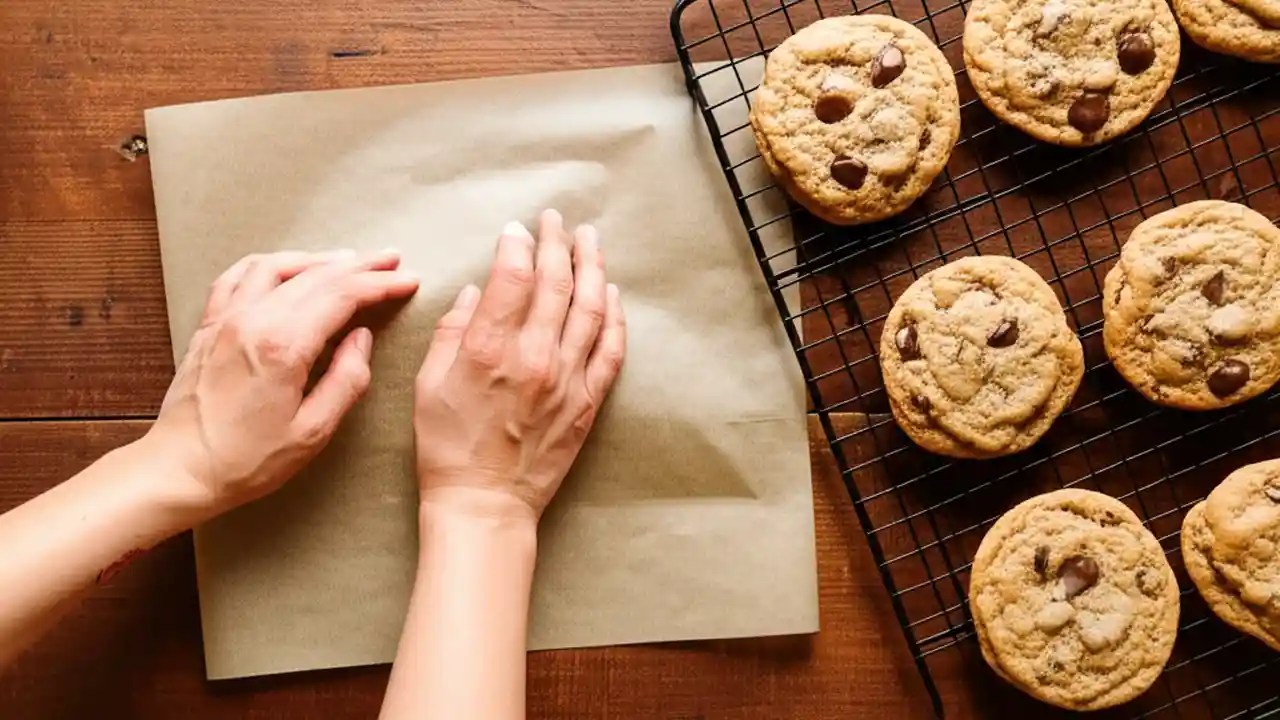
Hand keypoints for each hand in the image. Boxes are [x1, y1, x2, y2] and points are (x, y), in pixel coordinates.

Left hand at [146, 249, 419, 519]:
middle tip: (391, 261)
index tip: (407, 280)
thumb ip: (346, 381)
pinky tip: (286, 266)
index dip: (380, 284)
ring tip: (348, 260)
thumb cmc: (246, 460)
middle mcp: (253, 320)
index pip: (343, 296)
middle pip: (317, 275)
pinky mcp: (209, 325)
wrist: (180, 469)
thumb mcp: (313, 432)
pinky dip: (270, 264)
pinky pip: (238, 275)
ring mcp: (226, 318)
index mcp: (283, 347)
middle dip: (360, 265)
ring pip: (278, 266)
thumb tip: (361, 339)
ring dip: (318, 259)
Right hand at [413, 210, 626, 517]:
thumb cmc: (447, 448)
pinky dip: (615, 316)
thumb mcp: (429, 385)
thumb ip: (451, 332)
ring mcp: (567, 378)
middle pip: (555, 282)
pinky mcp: (588, 401)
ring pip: (590, 307)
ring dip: (592, 266)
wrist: (485, 504)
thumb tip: (474, 294)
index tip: (517, 229)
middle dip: (556, 242)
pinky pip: (611, 348)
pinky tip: (611, 294)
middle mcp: (534, 356)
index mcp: (489, 349)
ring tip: (590, 240)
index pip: (512, 275)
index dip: (517, 244)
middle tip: (555, 220)